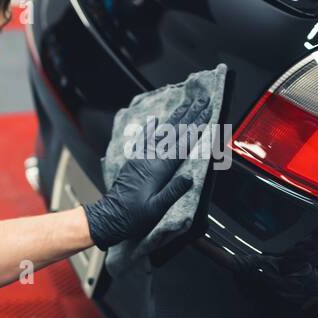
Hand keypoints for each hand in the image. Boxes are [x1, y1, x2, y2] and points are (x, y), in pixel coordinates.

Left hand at [84, 96, 209, 248]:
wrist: (109, 216)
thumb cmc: (133, 216)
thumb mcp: (156, 209)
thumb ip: (173, 191)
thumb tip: (190, 177)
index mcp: (158, 170)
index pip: (182, 144)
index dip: (196, 127)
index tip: (207, 113)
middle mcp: (150, 159)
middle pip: (173, 132)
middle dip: (189, 115)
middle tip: (201, 101)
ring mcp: (142, 158)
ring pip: (162, 133)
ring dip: (175, 118)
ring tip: (186, 105)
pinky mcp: (136, 161)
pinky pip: (146, 140)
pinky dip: (153, 128)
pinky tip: (156, 120)